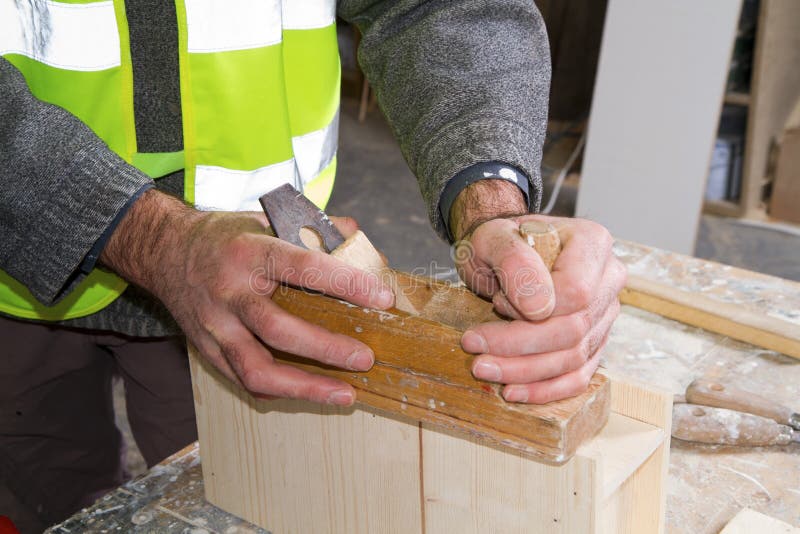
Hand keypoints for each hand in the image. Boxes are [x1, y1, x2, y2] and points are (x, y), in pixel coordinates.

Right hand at [101, 190, 394, 405]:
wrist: (163, 251)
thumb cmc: (224, 236)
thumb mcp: (266, 218)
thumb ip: (314, 229)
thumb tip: (360, 240)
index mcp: (250, 252)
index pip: (304, 267)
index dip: (346, 284)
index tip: (382, 299)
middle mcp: (230, 292)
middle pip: (279, 329)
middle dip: (327, 349)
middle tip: (366, 358)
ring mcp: (215, 326)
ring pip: (257, 368)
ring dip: (305, 387)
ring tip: (345, 394)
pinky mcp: (208, 349)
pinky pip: (244, 380)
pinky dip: (281, 391)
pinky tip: (310, 393)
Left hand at [449, 180, 625, 403]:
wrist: (504, 252)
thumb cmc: (500, 240)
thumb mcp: (494, 236)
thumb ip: (515, 261)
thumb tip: (538, 308)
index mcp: (593, 244)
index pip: (576, 293)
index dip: (534, 311)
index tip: (495, 304)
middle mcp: (609, 279)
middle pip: (573, 330)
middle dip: (519, 348)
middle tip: (474, 349)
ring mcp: (605, 313)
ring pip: (574, 358)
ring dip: (525, 372)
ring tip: (483, 368)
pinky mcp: (594, 341)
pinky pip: (578, 375)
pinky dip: (545, 388)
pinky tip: (513, 391)